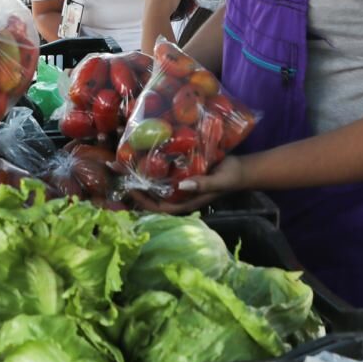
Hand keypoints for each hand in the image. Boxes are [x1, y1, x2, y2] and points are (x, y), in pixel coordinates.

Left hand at [127, 155, 245, 214]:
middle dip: (137, 188)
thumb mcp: (218, 181)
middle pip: (155, 196)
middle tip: (120, 172)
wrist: (242, 168)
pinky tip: (144, 154)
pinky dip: (154, 166)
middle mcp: (180, 195)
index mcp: (186, 202)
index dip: (144, 201)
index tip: (131, 190)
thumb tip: (182, 186)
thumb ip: (203, 185)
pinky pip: (165, 172)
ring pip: (157, 184)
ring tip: (126, 163)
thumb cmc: (231, 177)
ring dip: (143, 176)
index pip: (160, 207)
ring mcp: (181, 184)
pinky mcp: (183, 172)